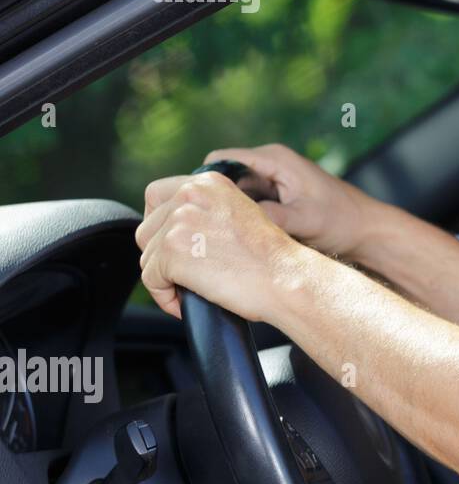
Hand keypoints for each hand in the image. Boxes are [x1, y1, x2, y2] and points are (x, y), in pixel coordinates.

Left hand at [136, 170, 304, 321]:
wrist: (285, 277)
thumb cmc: (271, 257)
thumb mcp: (239, 213)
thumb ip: (206, 210)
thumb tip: (176, 229)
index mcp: (208, 182)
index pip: (155, 195)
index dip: (159, 224)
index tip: (175, 244)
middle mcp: (190, 194)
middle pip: (147, 229)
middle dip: (162, 255)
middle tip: (188, 272)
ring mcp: (179, 222)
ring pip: (147, 257)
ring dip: (165, 278)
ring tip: (194, 288)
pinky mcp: (172, 252)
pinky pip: (151, 281)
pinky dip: (165, 297)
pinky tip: (188, 302)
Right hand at [144, 143, 377, 260]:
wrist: (368, 231)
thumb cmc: (342, 221)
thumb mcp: (302, 222)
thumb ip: (267, 218)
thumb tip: (228, 222)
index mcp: (274, 159)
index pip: (219, 160)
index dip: (198, 182)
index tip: (186, 207)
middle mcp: (269, 165)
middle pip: (220, 177)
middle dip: (205, 200)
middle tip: (191, 226)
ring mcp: (272, 182)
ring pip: (230, 193)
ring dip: (221, 212)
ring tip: (208, 235)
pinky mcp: (275, 199)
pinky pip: (244, 205)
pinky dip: (236, 219)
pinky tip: (229, 239)